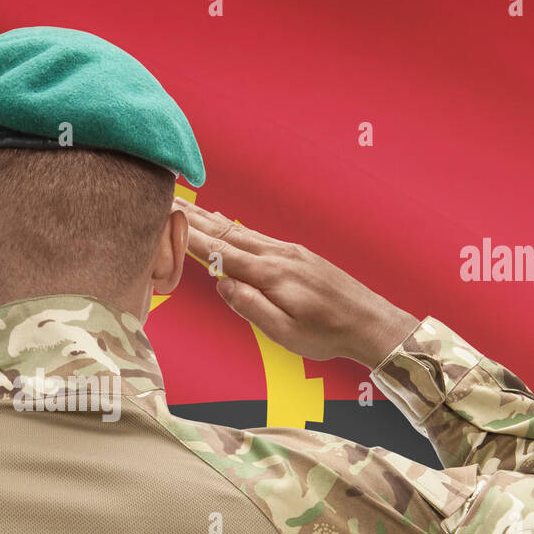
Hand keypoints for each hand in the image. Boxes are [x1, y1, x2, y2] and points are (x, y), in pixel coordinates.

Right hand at [175, 196, 419, 368]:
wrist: (369, 322)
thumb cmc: (326, 334)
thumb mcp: (284, 332)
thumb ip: (250, 307)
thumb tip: (222, 284)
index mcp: (270, 275)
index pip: (220, 252)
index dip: (189, 236)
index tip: (164, 219)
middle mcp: (278, 255)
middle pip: (226, 233)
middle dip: (193, 217)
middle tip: (166, 199)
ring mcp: (288, 252)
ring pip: (240, 231)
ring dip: (210, 218)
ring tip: (186, 206)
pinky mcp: (297, 255)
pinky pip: (255, 236)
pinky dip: (232, 227)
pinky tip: (224, 224)